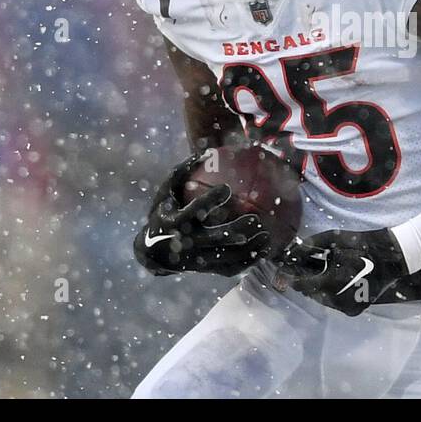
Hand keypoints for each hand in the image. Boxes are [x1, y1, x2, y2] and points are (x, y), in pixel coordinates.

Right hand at [133, 152, 270, 276]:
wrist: (153, 252)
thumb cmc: (163, 213)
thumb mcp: (165, 192)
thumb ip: (182, 172)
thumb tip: (206, 152)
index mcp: (175, 221)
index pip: (194, 211)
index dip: (209, 201)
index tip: (227, 189)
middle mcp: (187, 243)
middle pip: (214, 238)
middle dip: (235, 230)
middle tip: (255, 219)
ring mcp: (197, 259)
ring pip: (226, 257)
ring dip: (248, 249)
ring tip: (266, 236)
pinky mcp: (205, 269)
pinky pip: (229, 269)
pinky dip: (248, 263)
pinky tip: (264, 251)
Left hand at [278, 228, 407, 315]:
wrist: (392, 255)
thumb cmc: (361, 244)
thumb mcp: (332, 239)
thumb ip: (307, 247)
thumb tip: (288, 254)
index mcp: (331, 283)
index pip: (301, 285)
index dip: (290, 277)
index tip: (283, 270)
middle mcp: (338, 301)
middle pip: (311, 294)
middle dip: (304, 281)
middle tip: (302, 268)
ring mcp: (348, 308)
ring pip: (323, 300)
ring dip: (317, 288)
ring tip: (319, 271)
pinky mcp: (356, 310)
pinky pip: (335, 303)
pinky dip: (331, 293)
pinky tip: (334, 280)